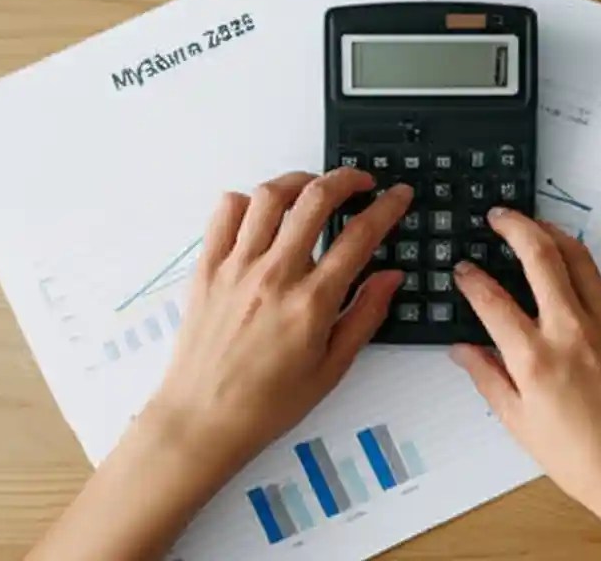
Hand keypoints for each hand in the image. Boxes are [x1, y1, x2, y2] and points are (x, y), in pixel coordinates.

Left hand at [29, 168, 412, 560]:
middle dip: (346, 179)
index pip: (359, 236)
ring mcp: (236, 267)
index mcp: (311, 303)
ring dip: (299, 181)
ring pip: (270, 196)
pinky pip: (225, 213)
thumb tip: (390, 277)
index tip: (397, 195)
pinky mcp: (207, 268)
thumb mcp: (332, 368)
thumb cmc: (267, 404)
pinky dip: (248, 201)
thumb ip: (364, 316)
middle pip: (316, 199)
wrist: (202, 420)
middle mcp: (274, 276)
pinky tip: (263, 214)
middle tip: (361, 182)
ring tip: (314, 188)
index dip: (386, 208)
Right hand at [450, 208, 600, 515]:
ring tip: (537, 223)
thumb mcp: (520, 425)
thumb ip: (489, 379)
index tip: (463, 270)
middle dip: (513, 228)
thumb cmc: (583, 460)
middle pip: (537, 258)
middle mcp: (570, 332)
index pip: (491, 301)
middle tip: (498, 218)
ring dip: (555, 231)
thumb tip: (462, 351)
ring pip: (579, 258)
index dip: (471, 279)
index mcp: (534, 359)